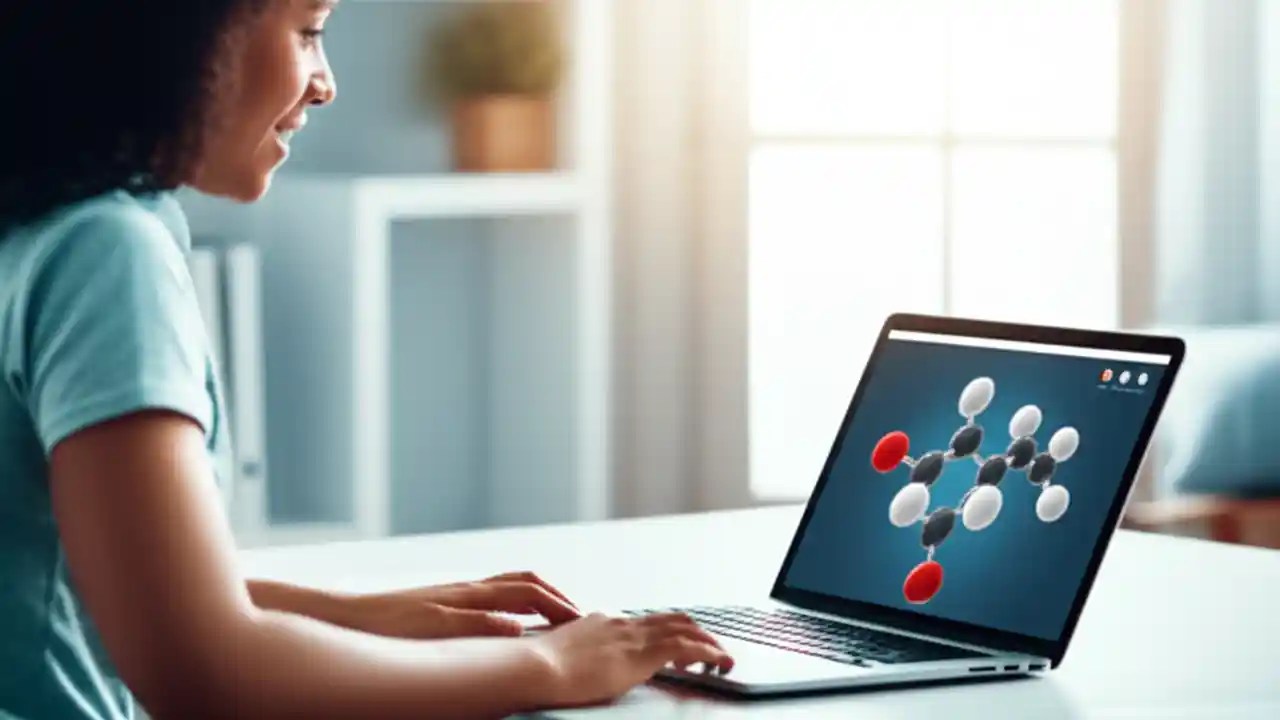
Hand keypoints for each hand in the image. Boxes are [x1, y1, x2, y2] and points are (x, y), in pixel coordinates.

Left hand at [341, 571, 581, 639]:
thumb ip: (478, 626)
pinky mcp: (445, 602)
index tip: (583, 624)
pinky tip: (510, 624)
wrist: (347, 617)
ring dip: (538, 598)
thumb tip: (520, 626)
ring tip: (553, 618)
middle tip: (578, 618)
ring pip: (510, 586)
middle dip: (556, 596)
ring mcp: (457, 593)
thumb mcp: (434, 629)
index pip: (531, 593)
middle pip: (525, 581)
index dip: (560, 607)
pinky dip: (516, 606)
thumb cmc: (387, 626)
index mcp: (473, 593)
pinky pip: (494, 597)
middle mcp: (469, 588)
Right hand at [527, 612, 734, 707]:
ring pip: (685, 628)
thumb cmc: (539, 668)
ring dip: (709, 642)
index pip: (644, 623)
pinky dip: (710, 652)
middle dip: (695, 631)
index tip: (678, 647)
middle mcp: (622, 623)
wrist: (537, 666)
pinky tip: (720, 661)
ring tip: (723, 657)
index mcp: (602, 622)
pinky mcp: (643, 654)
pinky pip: (688, 647)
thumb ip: (576, 657)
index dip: (665, 633)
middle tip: (710, 648)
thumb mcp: (560, 657)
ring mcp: (633, 636)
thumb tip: (573, 668)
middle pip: (671, 618)